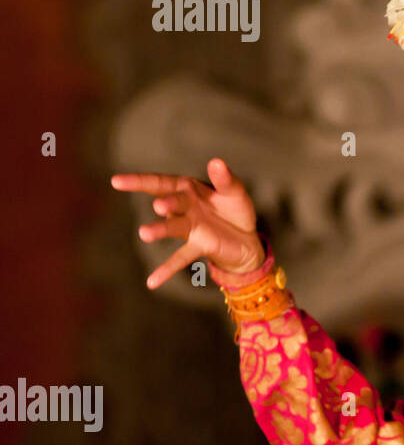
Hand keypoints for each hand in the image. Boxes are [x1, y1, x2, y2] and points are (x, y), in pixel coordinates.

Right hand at [110, 158, 264, 288]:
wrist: (246, 237)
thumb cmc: (234, 209)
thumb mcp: (234, 191)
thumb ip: (225, 179)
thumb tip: (216, 161)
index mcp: (189, 189)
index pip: (162, 183)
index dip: (140, 181)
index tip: (116, 181)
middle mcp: (185, 207)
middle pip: (170, 202)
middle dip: (167, 203)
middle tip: (160, 206)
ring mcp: (190, 228)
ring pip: (173, 228)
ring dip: (160, 231)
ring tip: (144, 234)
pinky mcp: (199, 246)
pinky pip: (181, 258)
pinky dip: (166, 270)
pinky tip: (151, 283)